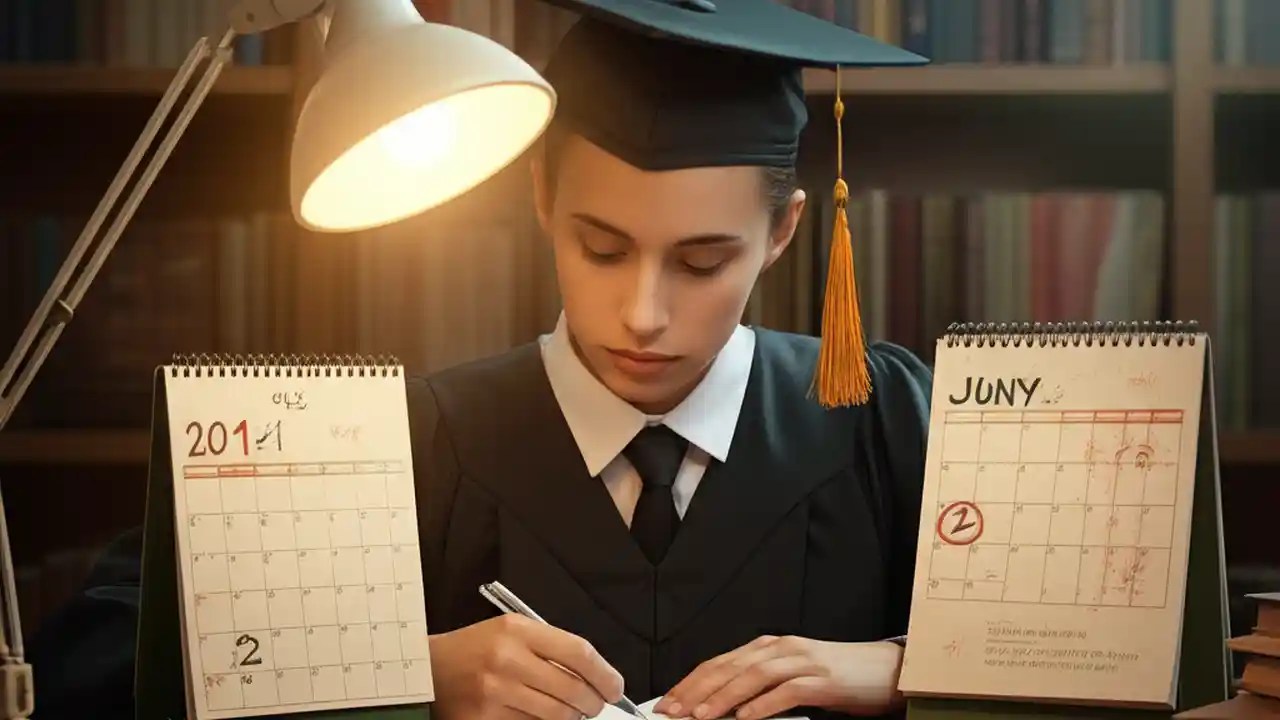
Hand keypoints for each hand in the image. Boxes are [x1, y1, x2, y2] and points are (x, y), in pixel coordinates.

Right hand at [427, 614, 625, 719]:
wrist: (425, 669)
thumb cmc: (473, 649)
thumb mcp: (508, 632)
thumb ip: (548, 648)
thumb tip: (593, 676)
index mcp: (517, 630)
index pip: (578, 652)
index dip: (605, 674)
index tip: (614, 687)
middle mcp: (507, 659)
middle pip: (573, 688)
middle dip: (593, 702)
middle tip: (595, 704)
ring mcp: (495, 692)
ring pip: (556, 714)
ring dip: (571, 716)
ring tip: (569, 710)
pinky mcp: (484, 718)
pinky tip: (538, 715)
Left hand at [653, 635, 903, 719]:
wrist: (887, 671)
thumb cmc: (839, 679)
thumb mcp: (793, 678)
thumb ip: (760, 687)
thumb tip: (722, 709)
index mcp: (770, 646)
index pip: (719, 662)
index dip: (689, 682)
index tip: (667, 703)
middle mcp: (782, 648)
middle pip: (729, 667)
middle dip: (696, 691)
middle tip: (672, 712)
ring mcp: (803, 661)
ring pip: (753, 676)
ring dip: (723, 698)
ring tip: (700, 716)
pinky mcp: (824, 680)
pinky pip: (788, 691)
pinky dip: (763, 705)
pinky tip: (745, 718)